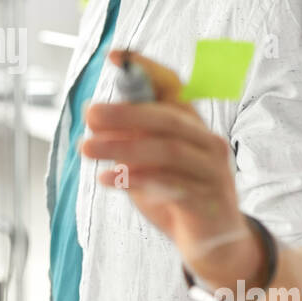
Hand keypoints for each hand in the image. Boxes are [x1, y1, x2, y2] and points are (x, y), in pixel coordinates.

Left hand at [80, 50, 263, 288]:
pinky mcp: (208, 200)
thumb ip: (129, 140)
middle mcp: (206, 141)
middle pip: (168, 118)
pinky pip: (172, 184)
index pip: (173, 86)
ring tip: (87, 148)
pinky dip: (137, 179)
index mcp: (191, 124)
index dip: (146, 68)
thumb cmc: (177, 195)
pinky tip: (108, 178)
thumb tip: (93, 115)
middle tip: (90, 114)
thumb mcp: (149, 164)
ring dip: (123, 147)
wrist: (214, 244)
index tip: (115, 56)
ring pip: (168, 150)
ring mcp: (211, 170)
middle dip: (126, 113)